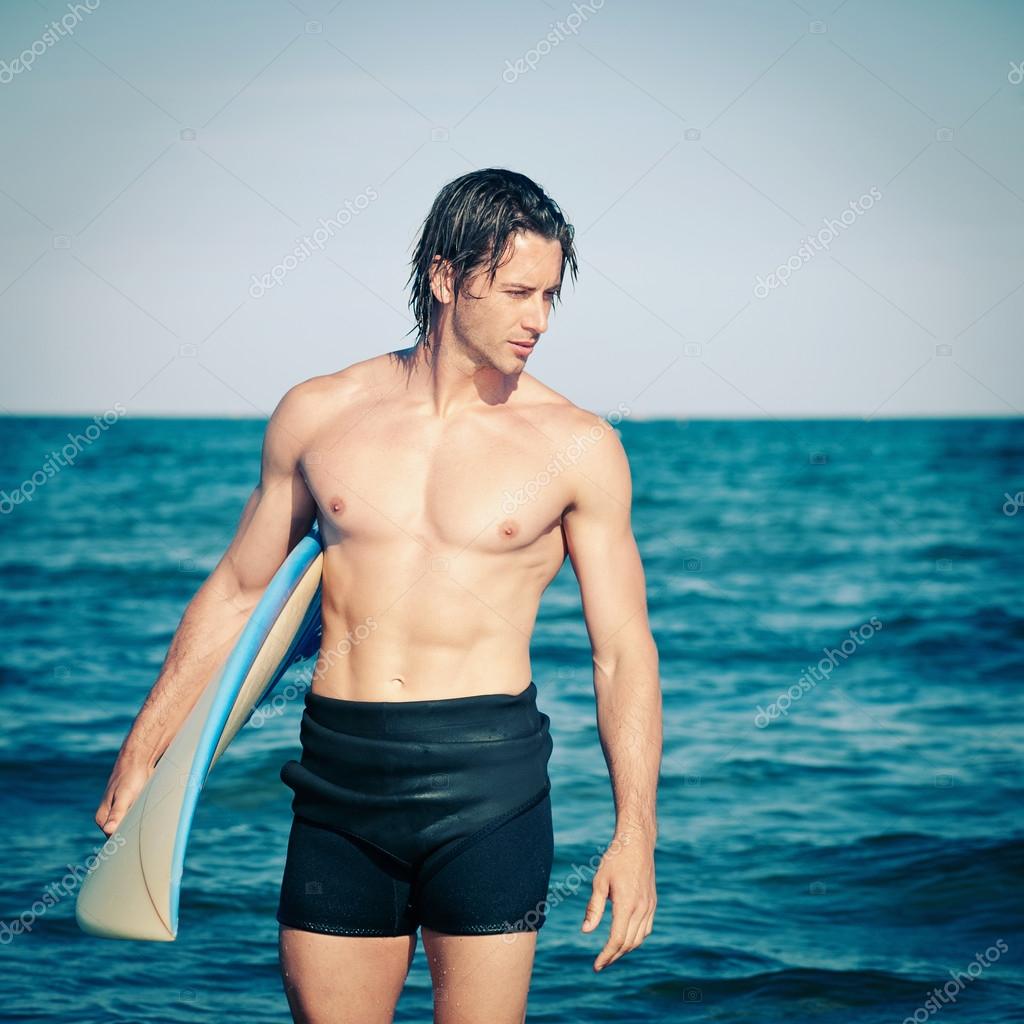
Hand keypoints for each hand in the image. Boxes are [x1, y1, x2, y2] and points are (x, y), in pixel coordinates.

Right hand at [94, 756, 152, 835]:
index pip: (112, 839)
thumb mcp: (125, 795)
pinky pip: (134, 819)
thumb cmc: (131, 777)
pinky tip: (149, 818)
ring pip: (128, 827)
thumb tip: (109, 830)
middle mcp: (109, 817)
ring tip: (148, 825)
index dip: (126, 841)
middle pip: (120, 834)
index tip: (138, 841)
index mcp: (103, 817)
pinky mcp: (129, 807)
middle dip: (132, 835)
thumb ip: (117, 813)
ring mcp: (119, 812)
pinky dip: (141, 820)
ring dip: (137, 828)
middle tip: (147, 834)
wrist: (138, 760)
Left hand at [581, 829, 656, 970]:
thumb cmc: (615, 859)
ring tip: (611, 954)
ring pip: (639, 938)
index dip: (606, 955)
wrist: (637, 843)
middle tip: (600, 964)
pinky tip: (625, 939)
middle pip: (628, 943)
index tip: (596, 966)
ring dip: (625, 949)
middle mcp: (641, 908)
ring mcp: (650, 906)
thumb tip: (586, 931)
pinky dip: (636, 939)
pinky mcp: (653, 902)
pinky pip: (646, 928)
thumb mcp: (600, 881)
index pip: (617, 939)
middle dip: (614, 956)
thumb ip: (594, 908)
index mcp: (626, 904)